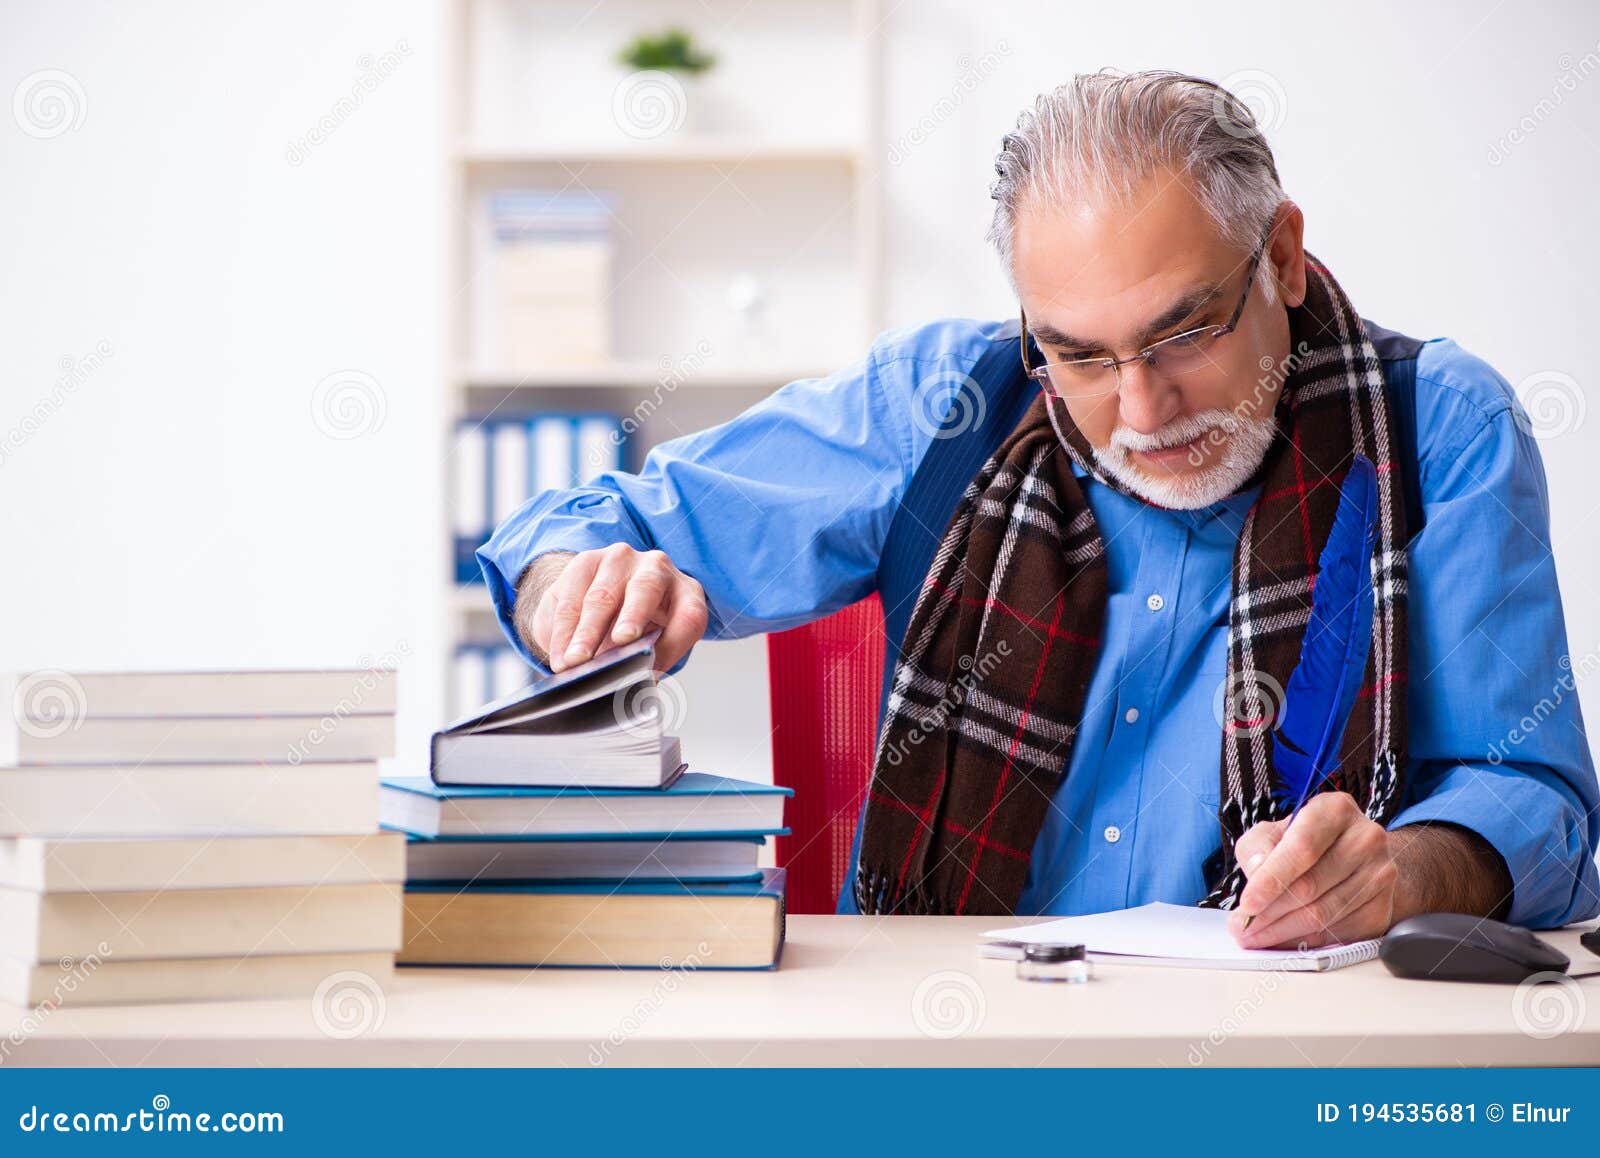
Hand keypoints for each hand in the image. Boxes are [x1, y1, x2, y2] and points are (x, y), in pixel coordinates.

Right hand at [528, 545, 708, 673]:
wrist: (602, 604)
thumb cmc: (637, 632)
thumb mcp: (650, 648)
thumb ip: (648, 663)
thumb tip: (635, 692)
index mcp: (686, 595)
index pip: (689, 616)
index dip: (674, 642)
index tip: (653, 666)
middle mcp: (658, 569)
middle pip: (646, 590)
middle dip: (632, 618)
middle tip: (621, 641)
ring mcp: (622, 560)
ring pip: (602, 596)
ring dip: (586, 633)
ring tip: (576, 661)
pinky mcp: (587, 561)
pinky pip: (571, 597)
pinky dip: (563, 632)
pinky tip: (561, 655)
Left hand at [1227, 792, 1399, 948]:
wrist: (1353, 855)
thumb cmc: (1304, 841)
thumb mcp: (1272, 832)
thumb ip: (1256, 848)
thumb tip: (1256, 873)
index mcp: (1335, 810)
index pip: (1302, 848)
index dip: (1272, 879)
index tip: (1248, 903)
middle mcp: (1366, 838)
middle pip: (1311, 886)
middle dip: (1269, 913)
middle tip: (1242, 928)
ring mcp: (1380, 874)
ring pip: (1323, 914)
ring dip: (1282, 932)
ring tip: (1255, 936)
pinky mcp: (1382, 906)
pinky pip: (1339, 933)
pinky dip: (1306, 942)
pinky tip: (1284, 940)